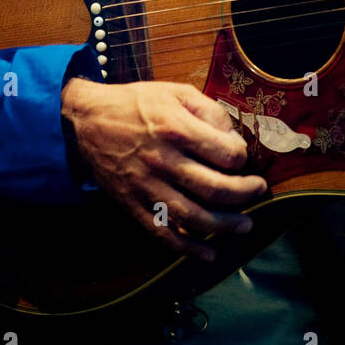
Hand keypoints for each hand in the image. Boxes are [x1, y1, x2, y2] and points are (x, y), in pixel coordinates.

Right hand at [60, 78, 267, 261]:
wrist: (86, 121)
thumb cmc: (136, 103)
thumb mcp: (174, 91)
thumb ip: (208, 110)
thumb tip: (232, 138)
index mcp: (176, 128)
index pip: (226, 154)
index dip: (242, 157)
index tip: (241, 156)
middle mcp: (163, 160)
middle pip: (216, 189)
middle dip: (245, 194)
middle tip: (258, 190)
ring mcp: (147, 186)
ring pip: (194, 218)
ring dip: (226, 226)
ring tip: (245, 224)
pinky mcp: (133, 205)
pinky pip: (164, 234)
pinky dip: (189, 250)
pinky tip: (209, 253)